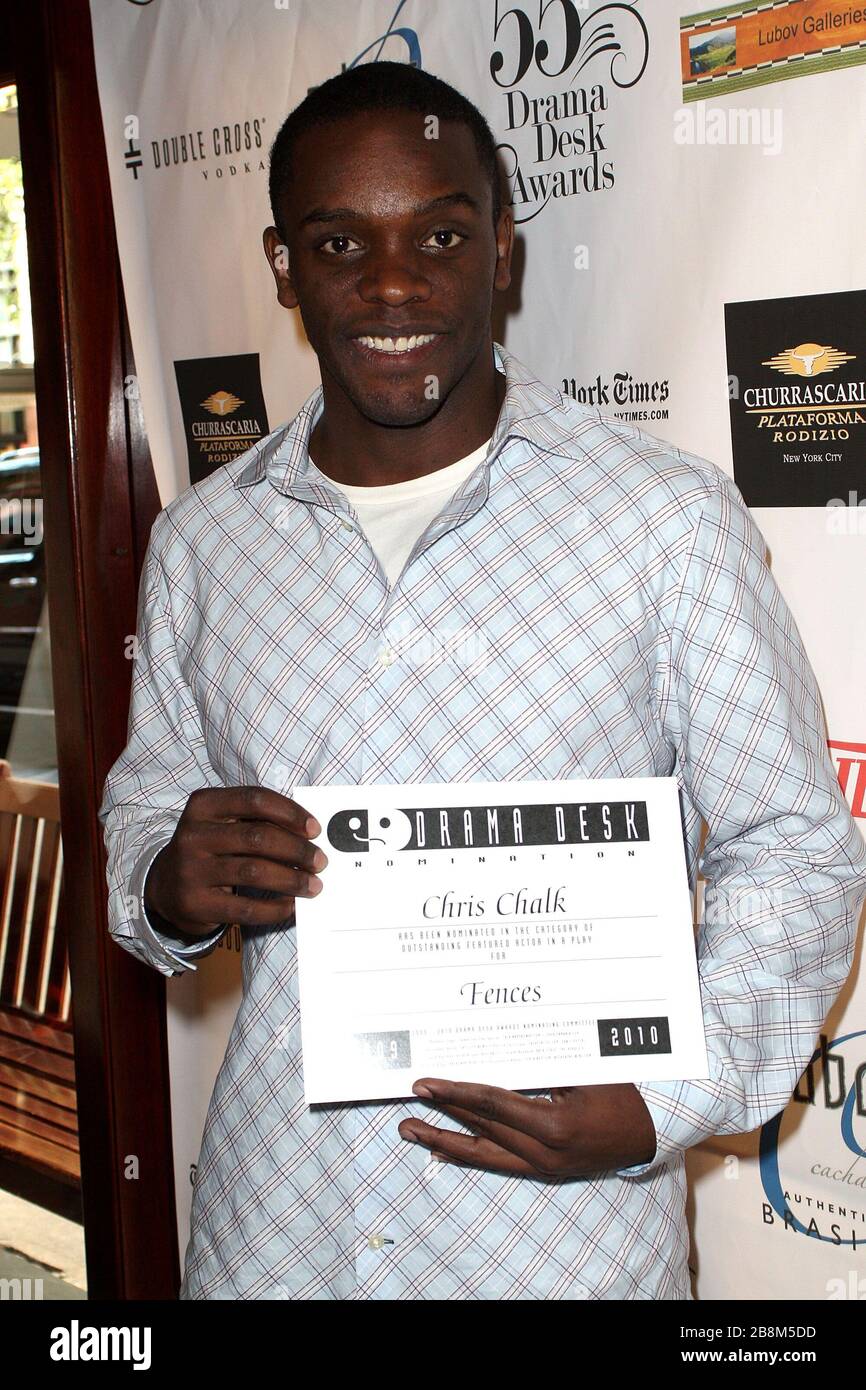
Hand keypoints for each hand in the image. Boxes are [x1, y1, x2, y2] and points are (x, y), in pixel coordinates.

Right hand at [143, 786, 326, 937]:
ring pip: (254, 872)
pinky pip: (246, 907)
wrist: (164, 887)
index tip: (315, 829)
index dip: (289, 812)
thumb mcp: (221, 823)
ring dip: (292, 879)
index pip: (254, 799)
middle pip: (258, 837)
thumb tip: (308, 833)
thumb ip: (255, 820)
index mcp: (203, 805)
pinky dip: (276, 908)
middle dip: (297, 850)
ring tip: (314, 885)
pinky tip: (292, 906)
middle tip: (320, 861)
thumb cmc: (209, 848)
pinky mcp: (196, 904)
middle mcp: (193, 835)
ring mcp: (191, 870)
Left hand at [398, 1079, 656, 1177]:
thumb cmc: (622, 1091)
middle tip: (407, 1105)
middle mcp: (543, 1151)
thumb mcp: (585, 1069)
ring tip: (411, 1132)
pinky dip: (469, 1154)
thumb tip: (494, 1041)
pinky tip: (446, 1149)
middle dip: (441, 1117)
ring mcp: (543, 1166)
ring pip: (483, 1154)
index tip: (425, 1084)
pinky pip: (499, 1162)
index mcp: (553, 1124)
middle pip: (481, 1131)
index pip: (491, 1104)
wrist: (652, 1131)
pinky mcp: (545, 1171)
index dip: (456, 1092)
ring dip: (444, 1141)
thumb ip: (542, 1061)